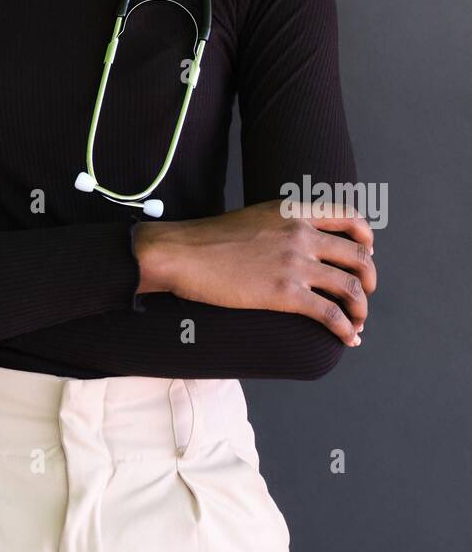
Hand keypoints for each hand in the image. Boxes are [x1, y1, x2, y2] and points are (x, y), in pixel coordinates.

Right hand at [133, 198, 375, 347]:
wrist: (183, 254)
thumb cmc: (210, 240)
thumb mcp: (256, 217)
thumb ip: (283, 224)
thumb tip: (301, 243)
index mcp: (294, 212)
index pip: (349, 219)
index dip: (365, 239)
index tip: (365, 254)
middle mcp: (302, 234)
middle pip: (359, 257)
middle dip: (369, 280)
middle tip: (363, 294)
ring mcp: (295, 264)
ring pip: (352, 288)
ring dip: (362, 309)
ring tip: (357, 322)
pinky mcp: (286, 294)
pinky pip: (331, 314)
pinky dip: (346, 329)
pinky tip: (348, 338)